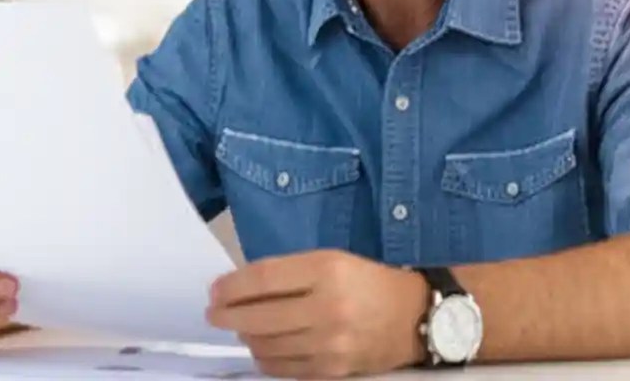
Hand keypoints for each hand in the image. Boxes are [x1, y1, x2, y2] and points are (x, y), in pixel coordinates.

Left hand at [207, 250, 427, 378]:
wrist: (415, 318)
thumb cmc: (365, 282)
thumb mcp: (329, 261)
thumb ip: (286, 273)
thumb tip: (236, 288)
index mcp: (326, 270)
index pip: (263, 279)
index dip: (231, 287)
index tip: (214, 291)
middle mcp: (327, 308)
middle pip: (258, 317)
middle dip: (227, 316)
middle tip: (214, 314)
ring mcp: (330, 344)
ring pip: (266, 346)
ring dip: (245, 337)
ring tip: (243, 329)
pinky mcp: (332, 371)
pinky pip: (283, 369)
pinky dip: (265, 358)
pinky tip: (263, 347)